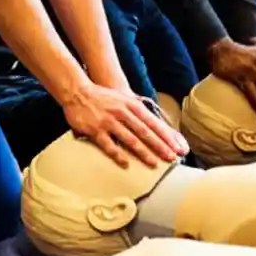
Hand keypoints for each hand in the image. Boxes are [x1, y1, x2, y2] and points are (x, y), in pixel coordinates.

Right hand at [61, 85, 188, 167]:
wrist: (77, 91)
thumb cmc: (103, 97)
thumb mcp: (124, 98)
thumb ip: (138, 111)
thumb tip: (156, 125)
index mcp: (132, 105)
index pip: (153, 123)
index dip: (166, 136)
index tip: (177, 148)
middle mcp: (122, 112)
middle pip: (145, 132)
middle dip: (160, 146)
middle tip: (171, 159)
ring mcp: (109, 121)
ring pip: (130, 139)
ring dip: (143, 152)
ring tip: (154, 163)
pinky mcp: (95, 129)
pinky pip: (109, 144)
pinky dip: (118, 154)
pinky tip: (126, 163)